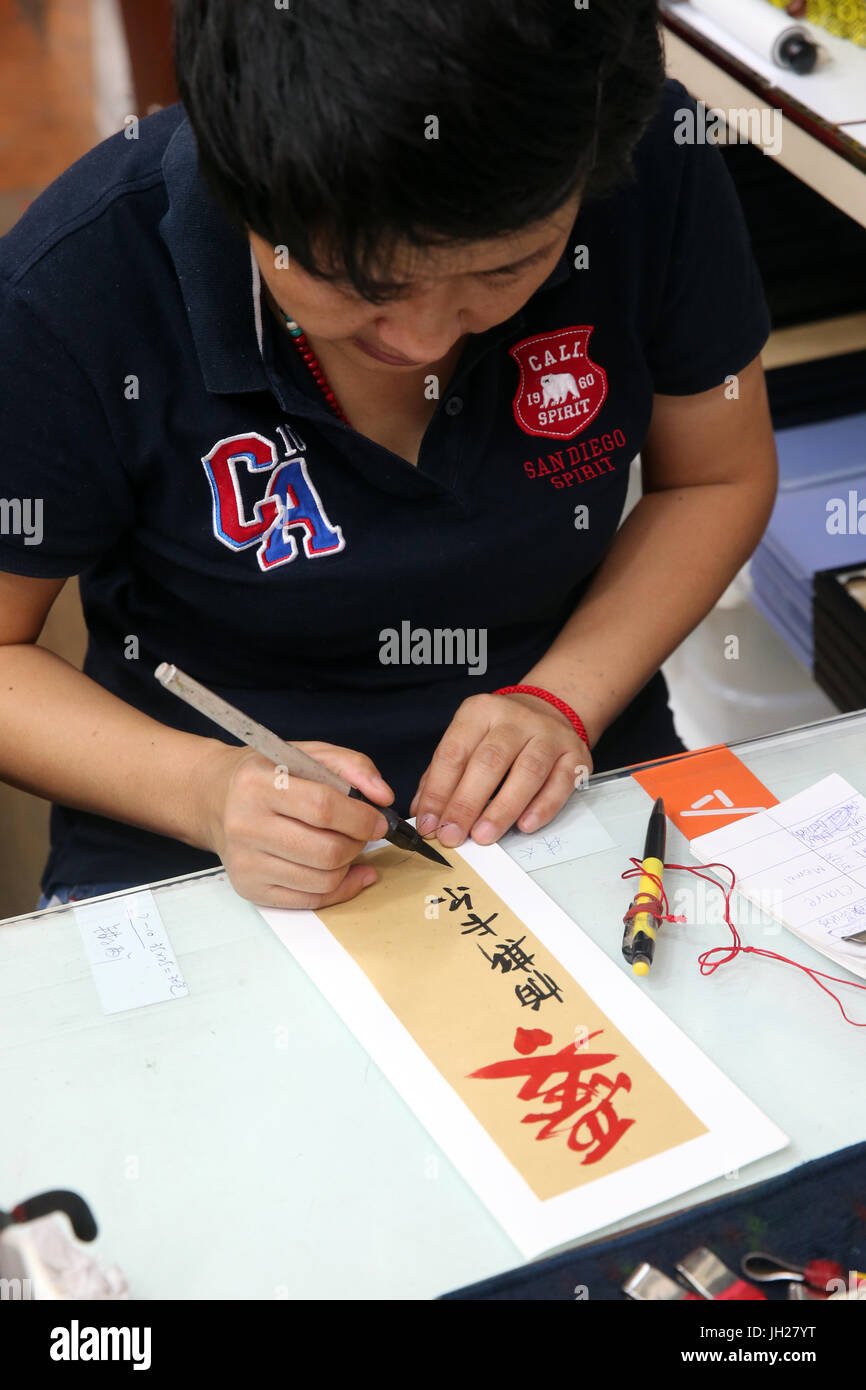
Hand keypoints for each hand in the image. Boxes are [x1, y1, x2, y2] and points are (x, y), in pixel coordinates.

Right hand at [195, 741, 392, 908]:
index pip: (323, 808)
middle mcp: (245, 825)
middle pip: (326, 850)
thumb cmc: (269, 774)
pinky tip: (349, 872)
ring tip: (347, 845)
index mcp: (258, 784)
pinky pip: (310, 900)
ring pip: (323, 879)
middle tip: (362, 832)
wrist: (217, 798)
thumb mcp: (308, 754)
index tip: (379, 820)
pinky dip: (340, 888)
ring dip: (349, 865)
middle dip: (358, 843)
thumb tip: (384, 797)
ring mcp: (245, 862)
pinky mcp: (249, 888)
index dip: (361, 818)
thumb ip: (352, 766)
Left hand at [409, 692, 591, 847]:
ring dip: (502, 808)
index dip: (438, 791)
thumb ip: (441, 775)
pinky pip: (560, 783)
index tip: (428, 824)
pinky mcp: (575, 754)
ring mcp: (548, 734)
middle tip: (452, 835)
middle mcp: (515, 719)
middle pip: (489, 762)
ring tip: (484, 836)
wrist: (548, 710)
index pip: (454, 753)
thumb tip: (423, 816)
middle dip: (466, 803)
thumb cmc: (498, 735)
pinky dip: (542, 807)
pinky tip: (525, 825)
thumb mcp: (466, 740)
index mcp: (479, 712)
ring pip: (526, 772)